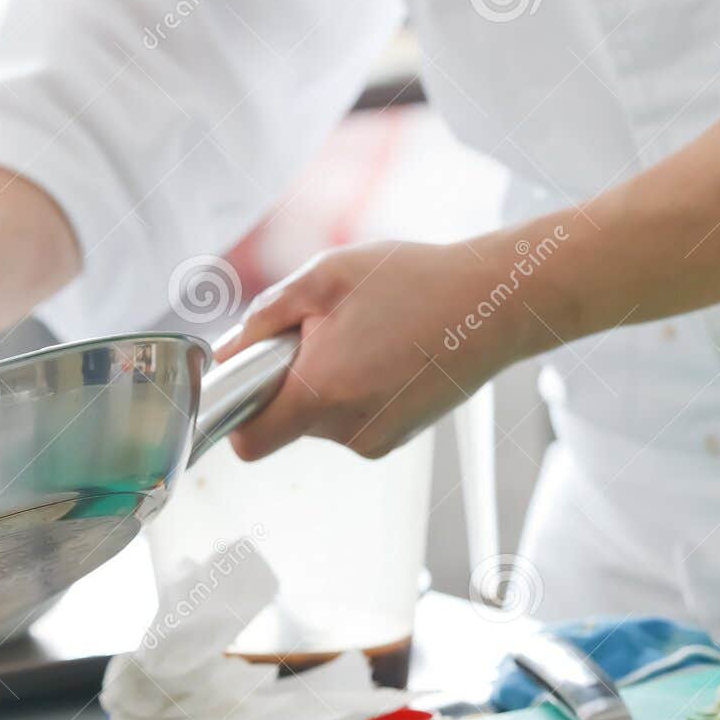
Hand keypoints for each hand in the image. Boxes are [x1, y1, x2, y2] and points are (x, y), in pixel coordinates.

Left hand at [215, 239, 528, 461]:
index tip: (245, 380)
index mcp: (321, 392)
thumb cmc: (413, 282)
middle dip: (287, 381)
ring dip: (323, 382)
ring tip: (362, 337)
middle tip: (321, 332)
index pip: (248, 441)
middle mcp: (348, 429)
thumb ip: (262, 318)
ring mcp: (376, 438)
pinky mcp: (396, 438)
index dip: (235, 412)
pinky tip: (383, 353)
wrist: (493, 303)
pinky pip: (349, 420)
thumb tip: (226, 352)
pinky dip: (352, 390)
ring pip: (318, 420)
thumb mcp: (322, 278)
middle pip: (283, 424)